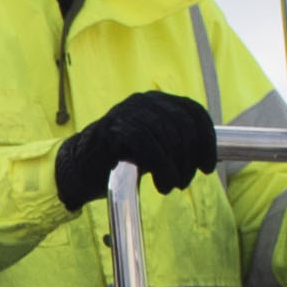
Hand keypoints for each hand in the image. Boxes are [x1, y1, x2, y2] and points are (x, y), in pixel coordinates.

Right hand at [52, 90, 219, 209]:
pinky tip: (161, 184)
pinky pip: (149, 146)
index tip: (207, 168)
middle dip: (190, 160)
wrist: (79, 169)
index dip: (207, 141)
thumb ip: (177, 144)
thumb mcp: (155, 148)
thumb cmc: (120, 160)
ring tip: (170, 186)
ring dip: (176, 169)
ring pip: (169, 138)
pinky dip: (162, 168)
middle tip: (183, 182)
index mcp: (157, 101)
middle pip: (184, 128)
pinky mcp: (114, 129)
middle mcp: (144, 101)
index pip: (194, 113)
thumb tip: (207, 154)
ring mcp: (128, 112)